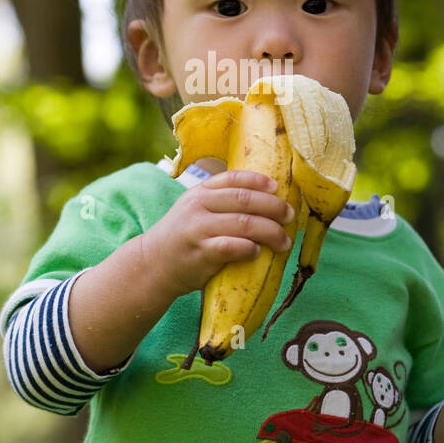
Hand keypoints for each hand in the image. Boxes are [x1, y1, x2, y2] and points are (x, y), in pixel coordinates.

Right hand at [141, 169, 295, 299]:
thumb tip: (267, 199)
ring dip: (270, 231)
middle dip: (273, 207)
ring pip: (243, 223)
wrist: (153, 264)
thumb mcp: (195, 210)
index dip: (259, 181)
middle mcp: (198, 206)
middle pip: (244, 200)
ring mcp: (198, 229)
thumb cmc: (184, 237)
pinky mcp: (201, 253)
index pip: (233, 178)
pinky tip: (258, 252)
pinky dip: (249, 248)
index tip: (278, 187)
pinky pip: (231, 246)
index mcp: (200, 192)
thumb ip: (221, 202)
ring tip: (284, 241)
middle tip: (290, 215)